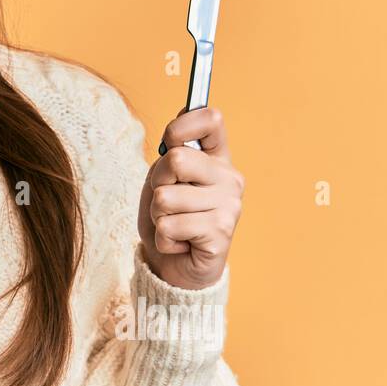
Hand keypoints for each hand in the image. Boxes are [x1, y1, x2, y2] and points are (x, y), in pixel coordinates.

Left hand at [137, 106, 243, 289]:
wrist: (174, 266)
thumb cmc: (168, 218)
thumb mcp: (161, 180)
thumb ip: (170, 155)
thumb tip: (177, 131)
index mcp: (217, 159)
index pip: (211, 118)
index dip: (181, 126)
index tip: (168, 143)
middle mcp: (230, 178)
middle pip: (176, 159)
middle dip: (157, 182)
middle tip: (166, 201)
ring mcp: (230, 206)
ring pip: (165, 198)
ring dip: (158, 216)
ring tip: (173, 225)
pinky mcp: (221, 233)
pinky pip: (169, 226)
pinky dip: (163, 238)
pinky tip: (179, 243)